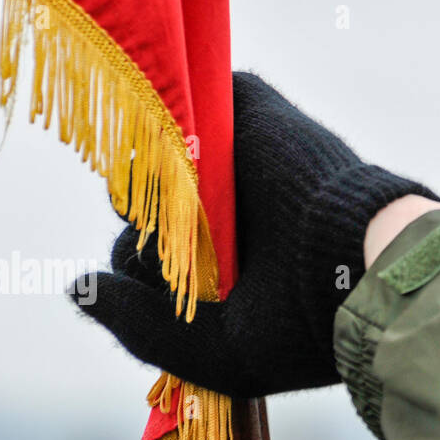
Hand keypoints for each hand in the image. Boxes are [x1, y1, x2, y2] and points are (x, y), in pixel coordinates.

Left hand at [70, 72, 439, 396]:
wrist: (362, 268)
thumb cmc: (298, 322)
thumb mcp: (210, 348)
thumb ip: (138, 324)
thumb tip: (77, 286)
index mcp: (236, 263)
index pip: (159, 254)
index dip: (144, 269)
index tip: (166, 286)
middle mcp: (237, 210)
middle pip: (156, 204)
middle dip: (144, 226)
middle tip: (167, 248)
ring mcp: (247, 160)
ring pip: (168, 153)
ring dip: (153, 175)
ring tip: (171, 206)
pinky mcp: (259, 116)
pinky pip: (207, 91)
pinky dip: (183, 109)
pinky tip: (180, 157)